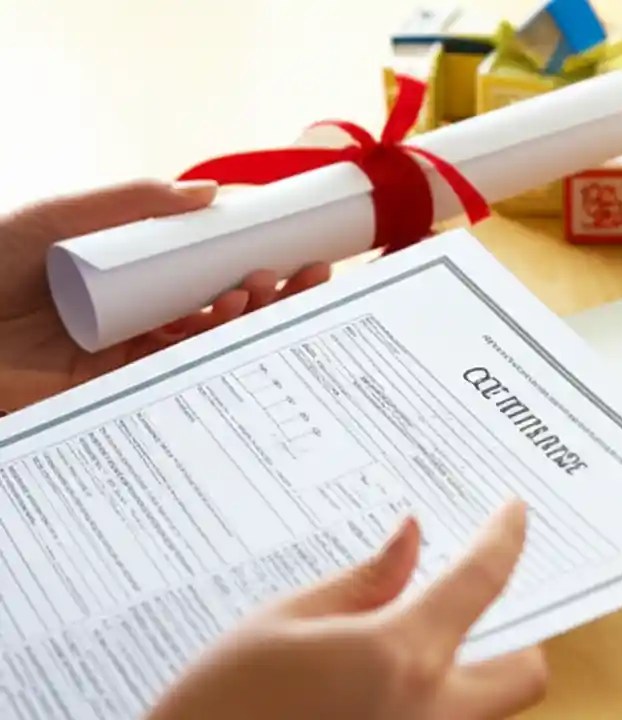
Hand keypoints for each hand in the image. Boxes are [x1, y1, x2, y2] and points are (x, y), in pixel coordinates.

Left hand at [0, 179, 330, 411]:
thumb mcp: (64, 215)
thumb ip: (134, 199)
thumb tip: (212, 193)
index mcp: (133, 283)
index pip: (209, 277)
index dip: (256, 265)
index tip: (295, 250)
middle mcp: (139, 322)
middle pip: (222, 314)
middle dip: (273, 295)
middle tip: (307, 273)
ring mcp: (129, 358)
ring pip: (209, 345)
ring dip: (248, 315)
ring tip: (263, 285)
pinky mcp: (115, 391)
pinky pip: (177, 377)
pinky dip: (211, 349)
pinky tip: (230, 319)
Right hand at [147, 501, 547, 719]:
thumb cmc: (219, 704)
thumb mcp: (284, 623)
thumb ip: (363, 581)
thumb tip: (411, 538)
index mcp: (401, 658)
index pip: (481, 582)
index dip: (504, 538)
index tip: (514, 514)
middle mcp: (430, 713)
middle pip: (523, 671)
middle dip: (517, 635)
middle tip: (475, 605)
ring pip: (489, 709)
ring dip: (476, 674)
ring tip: (423, 639)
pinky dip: (436, 702)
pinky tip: (388, 683)